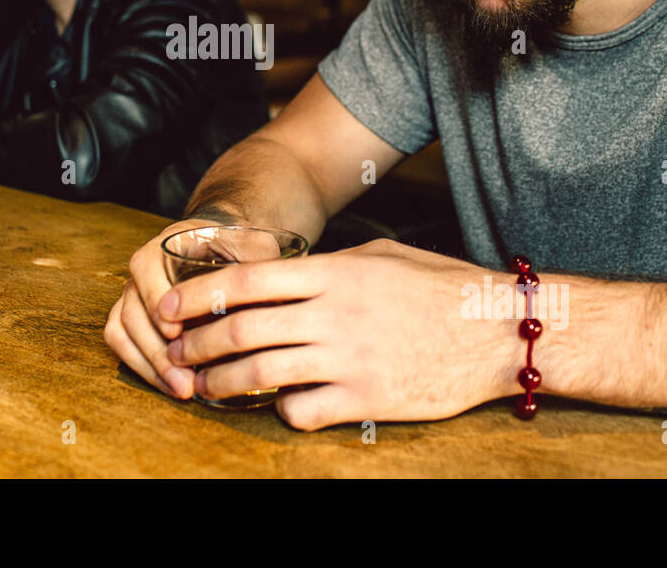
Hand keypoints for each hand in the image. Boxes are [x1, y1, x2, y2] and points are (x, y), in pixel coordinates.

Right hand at [104, 217, 241, 398]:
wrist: (225, 242)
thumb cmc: (239, 245)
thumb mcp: (252, 245)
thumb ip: (253, 265)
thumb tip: (262, 305)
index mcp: (165, 245)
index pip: (146, 270)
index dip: (156, 301)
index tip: (176, 332)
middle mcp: (142, 269)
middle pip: (132, 311)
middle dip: (157, 351)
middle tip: (185, 381)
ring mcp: (133, 293)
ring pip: (121, 331)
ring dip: (149, 365)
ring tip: (181, 390)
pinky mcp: (133, 315)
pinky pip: (122, 342)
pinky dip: (142, 367)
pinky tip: (170, 385)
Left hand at [159, 240, 522, 429]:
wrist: (497, 330)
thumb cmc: (441, 287)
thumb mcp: (382, 256)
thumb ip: (330, 265)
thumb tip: (287, 273)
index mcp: (333, 273)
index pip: (246, 280)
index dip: (198, 294)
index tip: (169, 306)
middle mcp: (333, 313)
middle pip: (242, 329)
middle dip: (197, 344)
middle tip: (174, 354)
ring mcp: (348, 358)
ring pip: (262, 372)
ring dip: (222, 384)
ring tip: (203, 389)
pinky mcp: (367, 398)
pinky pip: (303, 409)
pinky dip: (281, 410)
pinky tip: (280, 406)